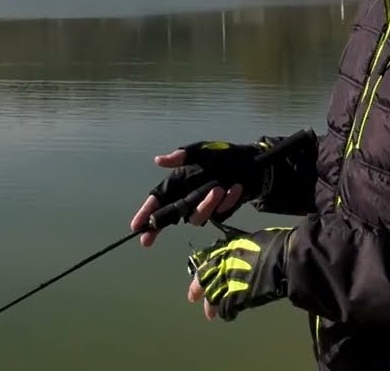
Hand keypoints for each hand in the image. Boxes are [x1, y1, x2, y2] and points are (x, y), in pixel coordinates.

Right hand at [129, 140, 269, 247]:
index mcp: (179, 181)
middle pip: (168, 217)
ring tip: (220, 188)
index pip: (157, 199)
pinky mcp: (219, 212)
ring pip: (196, 217)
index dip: (145, 212)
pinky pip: (218, 214)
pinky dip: (228, 201)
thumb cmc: (225, 155)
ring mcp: (203, 206)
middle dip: (156, 227)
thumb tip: (158, 160)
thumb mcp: (204, 151)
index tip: (135, 226)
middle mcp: (188, 196)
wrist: (254, 163)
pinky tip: (236, 188)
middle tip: (147, 239)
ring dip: (206, 206)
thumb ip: (184, 155)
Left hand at [188, 227, 291, 320]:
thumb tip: (243, 254)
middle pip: (205, 279)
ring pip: (213, 295)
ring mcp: (230, 282)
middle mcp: (225, 265)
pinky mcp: (238, 297)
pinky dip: (226, 313)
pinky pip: (227, 308)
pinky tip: (229, 316)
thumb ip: (243, 249)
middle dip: (198, 289)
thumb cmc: (276, 245)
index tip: (196, 277)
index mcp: (230, 249)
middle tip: (193, 298)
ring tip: (210, 314)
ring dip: (211, 306)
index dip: (202, 270)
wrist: (285, 259)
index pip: (209, 261)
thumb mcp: (255, 241)